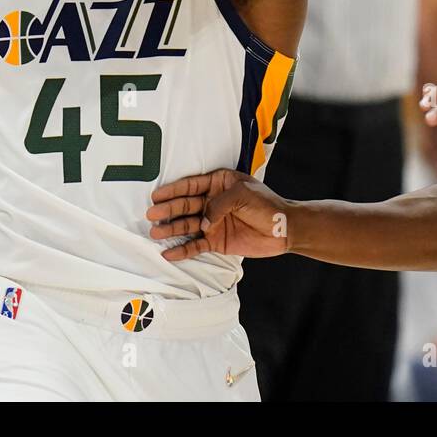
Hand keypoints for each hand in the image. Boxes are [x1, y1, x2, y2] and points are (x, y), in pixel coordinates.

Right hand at [146, 169, 291, 260]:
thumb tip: (202, 221)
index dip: (173, 190)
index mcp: (219, 184)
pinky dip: (183, 249)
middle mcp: (213, 202)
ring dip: (171, 229)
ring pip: (187, 225)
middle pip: (185, 205)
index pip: (191, 185)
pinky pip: (196, 245)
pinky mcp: (216, 241)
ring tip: (155, 233)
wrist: (284, 229)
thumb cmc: (267, 204)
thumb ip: (219, 205)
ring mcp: (213, 222)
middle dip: (168, 210)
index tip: (156, 196)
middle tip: (152, 215)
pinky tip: (169, 253)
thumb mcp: (243, 195)